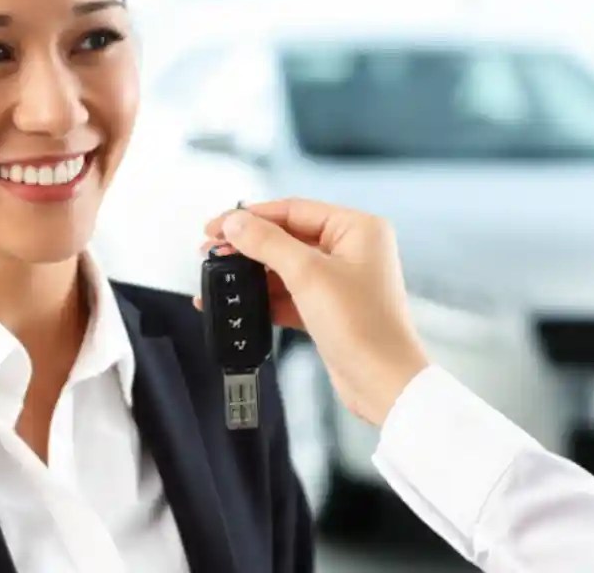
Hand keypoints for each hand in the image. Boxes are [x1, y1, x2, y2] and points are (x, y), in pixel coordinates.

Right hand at [195, 198, 429, 426]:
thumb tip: (236, 222)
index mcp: (358, 229)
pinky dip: (264, 297)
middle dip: (247, 245)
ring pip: (285, 266)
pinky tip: (237, 302)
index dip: (251, 216)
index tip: (217, 225)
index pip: (294, 209)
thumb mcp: (308, 276)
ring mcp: (341, 280)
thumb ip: (268, 244)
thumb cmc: (365, 328)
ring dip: (251, 272)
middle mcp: (352, 249)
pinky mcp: (329, 308)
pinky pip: (290, 293)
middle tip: (211, 250)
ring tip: (217, 275)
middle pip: (287, 236)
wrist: (382, 383)